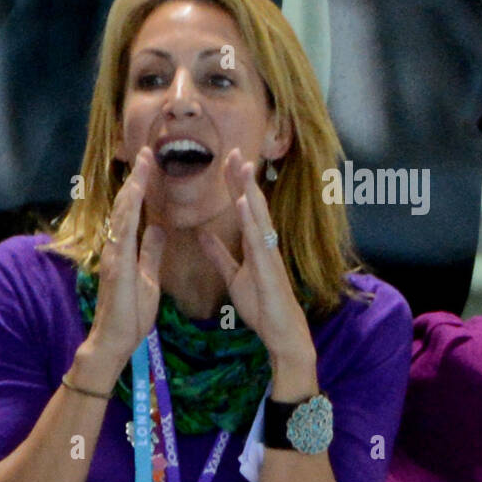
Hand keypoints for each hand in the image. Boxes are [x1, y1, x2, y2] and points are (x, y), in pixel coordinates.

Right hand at [87, 146, 166, 370]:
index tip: (150, 164)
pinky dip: (129, 211)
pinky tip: (136, 194)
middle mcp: (116, 248)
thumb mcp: (148, 278)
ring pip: (123, 214)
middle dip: (136, 178)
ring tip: (142, 164)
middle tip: (146, 151)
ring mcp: (113, 256)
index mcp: (125, 250)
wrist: (116, 340)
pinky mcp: (116, 266)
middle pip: (126, 206)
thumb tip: (158, 229)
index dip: (141, 187)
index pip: (134, 212)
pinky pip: (123, 233)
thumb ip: (150, 253)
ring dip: (133, 188)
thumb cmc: (131, 315)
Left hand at [197, 149, 314, 369]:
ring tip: (241, 166)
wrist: (279, 330)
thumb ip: (219, 254)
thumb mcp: (232, 275)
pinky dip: (250, 219)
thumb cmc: (261, 303)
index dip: (234, 184)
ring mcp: (269, 252)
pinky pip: (259, 238)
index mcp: (255, 243)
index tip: (225, 161)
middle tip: (233, 151)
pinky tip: (243, 202)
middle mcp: (264, 242)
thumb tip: (203, 234)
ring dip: (249, 189)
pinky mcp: (269, 265)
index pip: (243, 207)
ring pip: (258, 215)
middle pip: (252, 203)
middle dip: (243, 178)